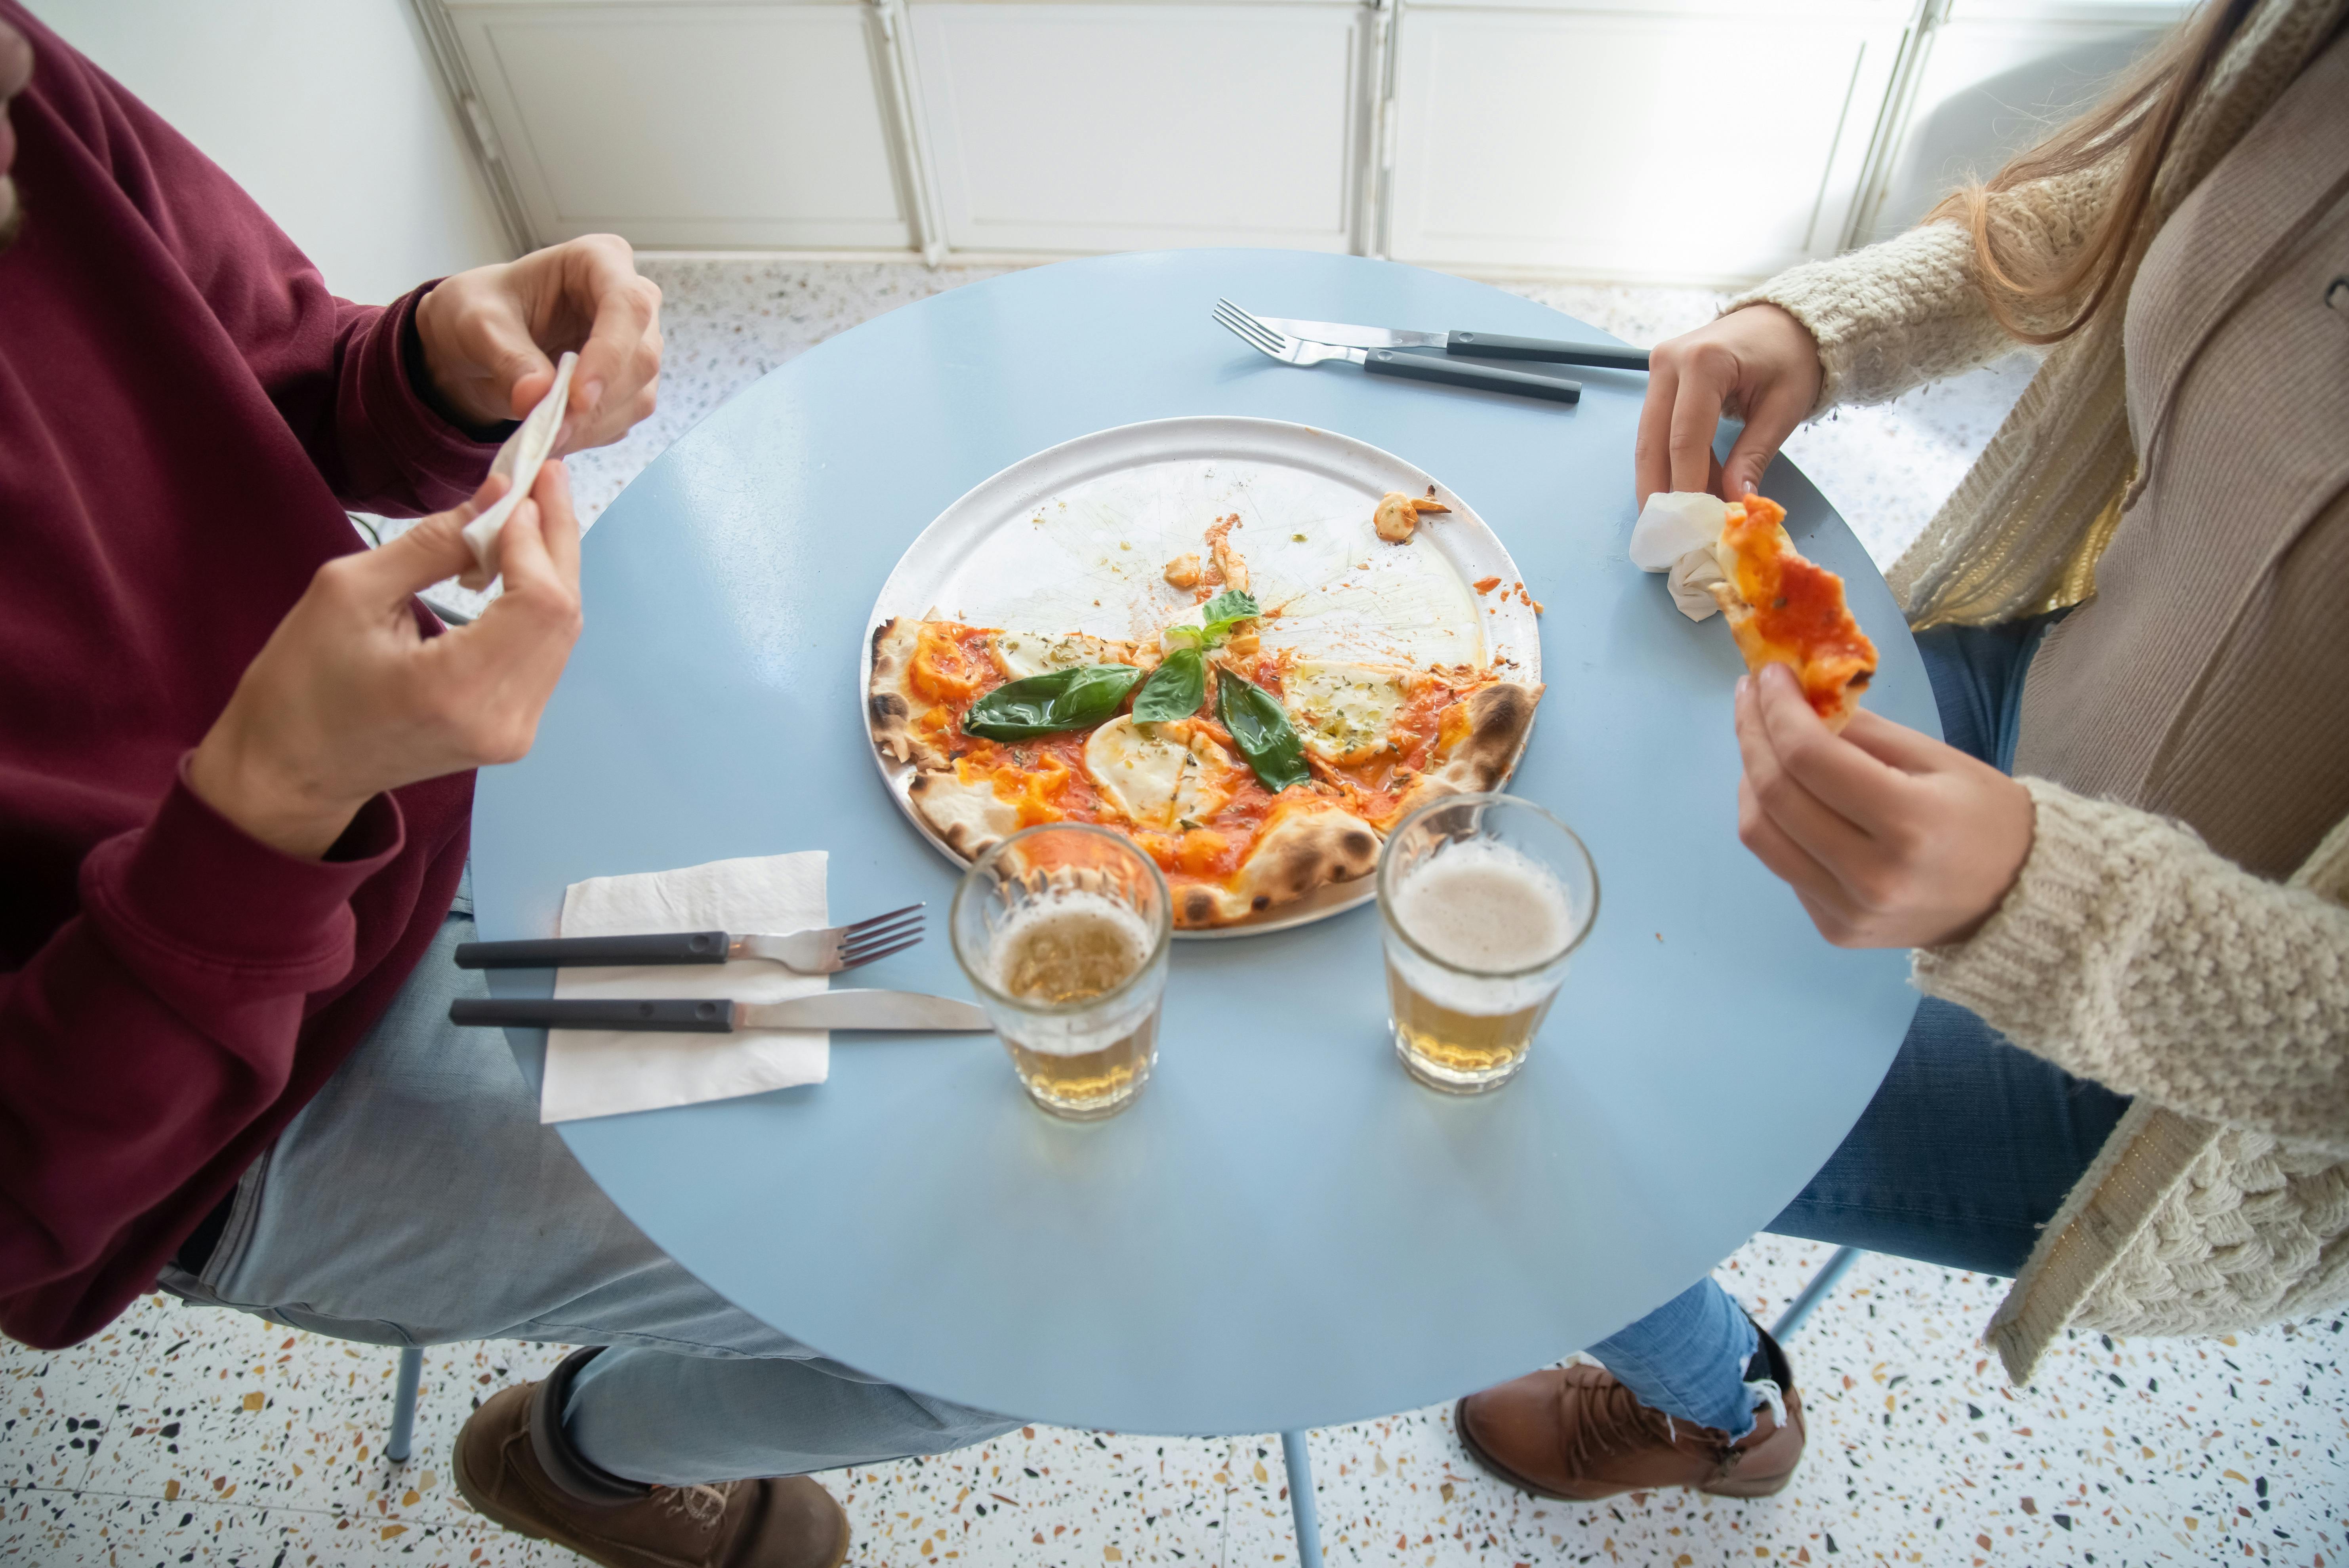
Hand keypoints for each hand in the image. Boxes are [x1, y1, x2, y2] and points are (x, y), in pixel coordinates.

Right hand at [187, 464, 583, 858]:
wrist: (292, 770)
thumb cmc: (301, 683)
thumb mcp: (349, 592)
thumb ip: (433, 543)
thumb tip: (498, 495)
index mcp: (456, 689)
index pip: (540, 601)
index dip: (537, 536)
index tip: (522, 484)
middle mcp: (501, 720)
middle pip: (562, 615)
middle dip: (554, 540)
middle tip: (544, 478)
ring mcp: (513, 734)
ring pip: (559, 634)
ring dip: (549, 569)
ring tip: (525, 513)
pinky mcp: (511, 734)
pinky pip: (542, 655)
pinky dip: (535, 604)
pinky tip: (514, 566)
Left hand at [413, 234, 661, 453]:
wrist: (479, 339)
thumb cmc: (481, 309)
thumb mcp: (478, 323)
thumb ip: (507, 356)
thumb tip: (536, 397)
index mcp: (599, 261)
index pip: (628, 305)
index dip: (610, 354)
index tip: (576, 398)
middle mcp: (630, 302)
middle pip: (641, 357)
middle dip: (597, 402)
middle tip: (550, 430)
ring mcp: (635, 346)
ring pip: (639, 395)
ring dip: (592, 425)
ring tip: (544, 436)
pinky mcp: (629, 385)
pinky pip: (624, 419)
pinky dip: (589, 434)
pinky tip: (555, 434)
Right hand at [1635, 304, 1822, 507]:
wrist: (1784, 320)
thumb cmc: (1791, 357)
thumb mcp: (1782, 408)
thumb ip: (1754, 455)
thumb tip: (1735, 501)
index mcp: (1705, 361)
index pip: (1685, 438)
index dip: (1687, 485)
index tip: (1693, 524)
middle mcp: (1671, 360)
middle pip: (1653, 441)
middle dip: (1658, 492)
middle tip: (1668, 534)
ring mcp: (1659, 367)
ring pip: (1648, 439)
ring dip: (1662, 480)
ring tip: (1680, 517)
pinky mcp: (1660, 378)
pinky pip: (1657, 429)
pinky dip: (1671, 462)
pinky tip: (1689, 488)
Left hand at [1733, 663, 2034, 947]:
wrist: (2014, 899)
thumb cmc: (1982, 815)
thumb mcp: (1935, 757)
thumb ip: (1862, 730)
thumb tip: (1796, 698)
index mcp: (1910, 824)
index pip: (1810, 758)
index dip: (1777, 709)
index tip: (1767, 674)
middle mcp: (1872, 876)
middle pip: (1775, 795)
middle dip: (1751, 734)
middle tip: (1750, 695)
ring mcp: (1848, 911)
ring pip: (1760, 834)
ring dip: (1749, 777)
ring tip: (1759, 739)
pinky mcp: (1834, 930)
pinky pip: (1780, 864)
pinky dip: (1772, 819)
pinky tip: (1784, 790)